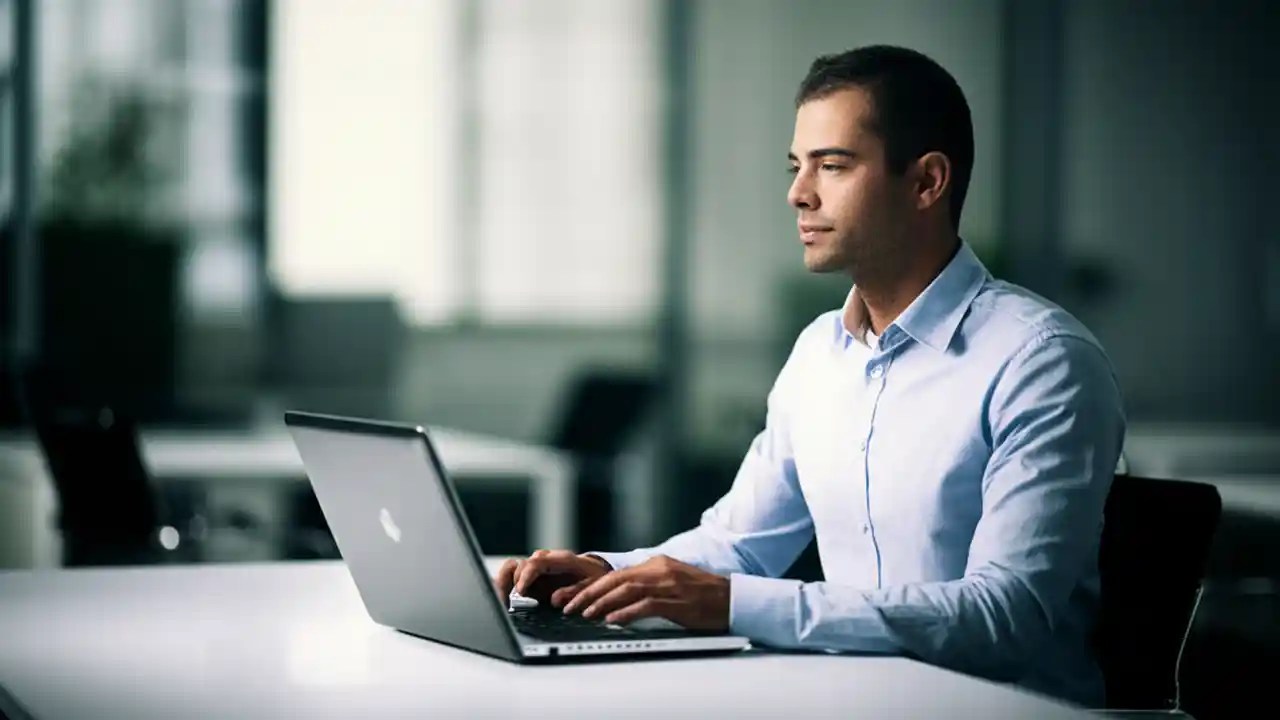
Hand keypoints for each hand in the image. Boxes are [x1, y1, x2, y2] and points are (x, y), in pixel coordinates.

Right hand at [493, 549, 610, 606]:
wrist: (597, 571)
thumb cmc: (595, 577)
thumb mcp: (592, 586)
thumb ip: (574, 593)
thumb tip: (554, 600)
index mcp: (562, 560)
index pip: (536, 562)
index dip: (526, 576)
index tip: (520, 591)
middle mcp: (546, 561)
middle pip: (520, 564)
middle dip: (510, 581)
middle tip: (505, 600)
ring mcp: (538, 569)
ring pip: (513, 568)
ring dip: (505, 583)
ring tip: (501, 600)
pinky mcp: (534, 578)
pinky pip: (515, 577)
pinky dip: (508, 586)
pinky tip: (506, 601)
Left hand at [561, 555, 729, 630]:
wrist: (732, 598)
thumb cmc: (702, 595)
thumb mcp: (671, 582)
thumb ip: (646, 585)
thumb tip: (617, 598)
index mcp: (656, 564)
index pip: (616, 574)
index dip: (590, 585)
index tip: (571, 596)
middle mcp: (659, 570)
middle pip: (615, 579)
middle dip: (588, 593)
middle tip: (568, 605)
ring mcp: (668, 585)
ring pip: (627, 590)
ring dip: (602, 603)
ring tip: (585, 614)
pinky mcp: (677, 601)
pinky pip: (646, 605)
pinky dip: (627, 613)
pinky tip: (613, 620)